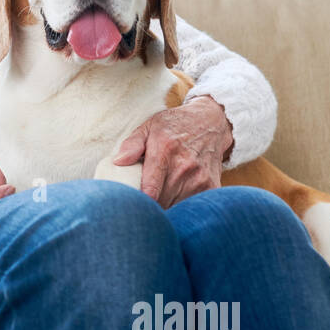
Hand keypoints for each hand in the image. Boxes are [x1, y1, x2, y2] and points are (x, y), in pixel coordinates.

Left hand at [111, 95, 233, 208]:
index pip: (150, 191)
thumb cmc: (173, 126)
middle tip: (142, 199)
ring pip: (176, 207)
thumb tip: (118, 162)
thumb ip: (132, 144)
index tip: (131, 204)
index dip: (139, 203)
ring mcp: (200, 178)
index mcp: (165, 150)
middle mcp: (185, 166)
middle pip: (161, 202)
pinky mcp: (211, 187)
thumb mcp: (149, 127)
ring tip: (160, 195)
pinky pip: (191, 206)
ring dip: (166, 205)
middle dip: (150, 205)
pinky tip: (176, 195)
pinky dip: (181, 205)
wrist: (210, 122)